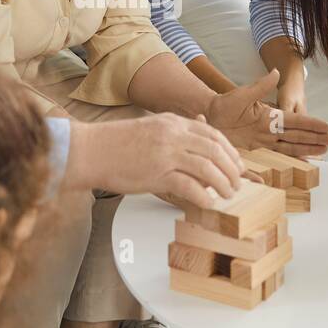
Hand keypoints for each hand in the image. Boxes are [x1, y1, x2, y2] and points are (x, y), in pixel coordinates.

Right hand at [64, 113, 242, 208]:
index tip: (237, 165)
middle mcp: (173, 135)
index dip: (230, 151)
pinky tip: (208, 204)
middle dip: (232, 169)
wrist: (89, 151)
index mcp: (172, 122)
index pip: (213, 134)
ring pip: (208, 169)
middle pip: (216, 151)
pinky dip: (203, 197)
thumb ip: (174, 133)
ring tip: (227, 195)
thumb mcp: (150, 128)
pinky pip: (190, 187)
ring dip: (223, 184)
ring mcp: (166, 154)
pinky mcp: (157, 175)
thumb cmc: (116, 143)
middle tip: (237, 183)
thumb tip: (198, 142)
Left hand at [204, 69, 327, 157]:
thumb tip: (276, 72)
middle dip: (315, 139)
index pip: (294, 121)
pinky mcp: (254, 149)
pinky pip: (274, 155)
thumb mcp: (242, 94)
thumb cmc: (224, 103)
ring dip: (307, 149)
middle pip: (297, 135)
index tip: (327, 126)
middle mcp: (270, 128)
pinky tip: (298, 162)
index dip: (311, 124)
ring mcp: (263, 139)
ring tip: (323, 151)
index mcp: (269, 115)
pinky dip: (287, 160)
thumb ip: (261, 86)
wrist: (208, 115)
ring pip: (290, 146)